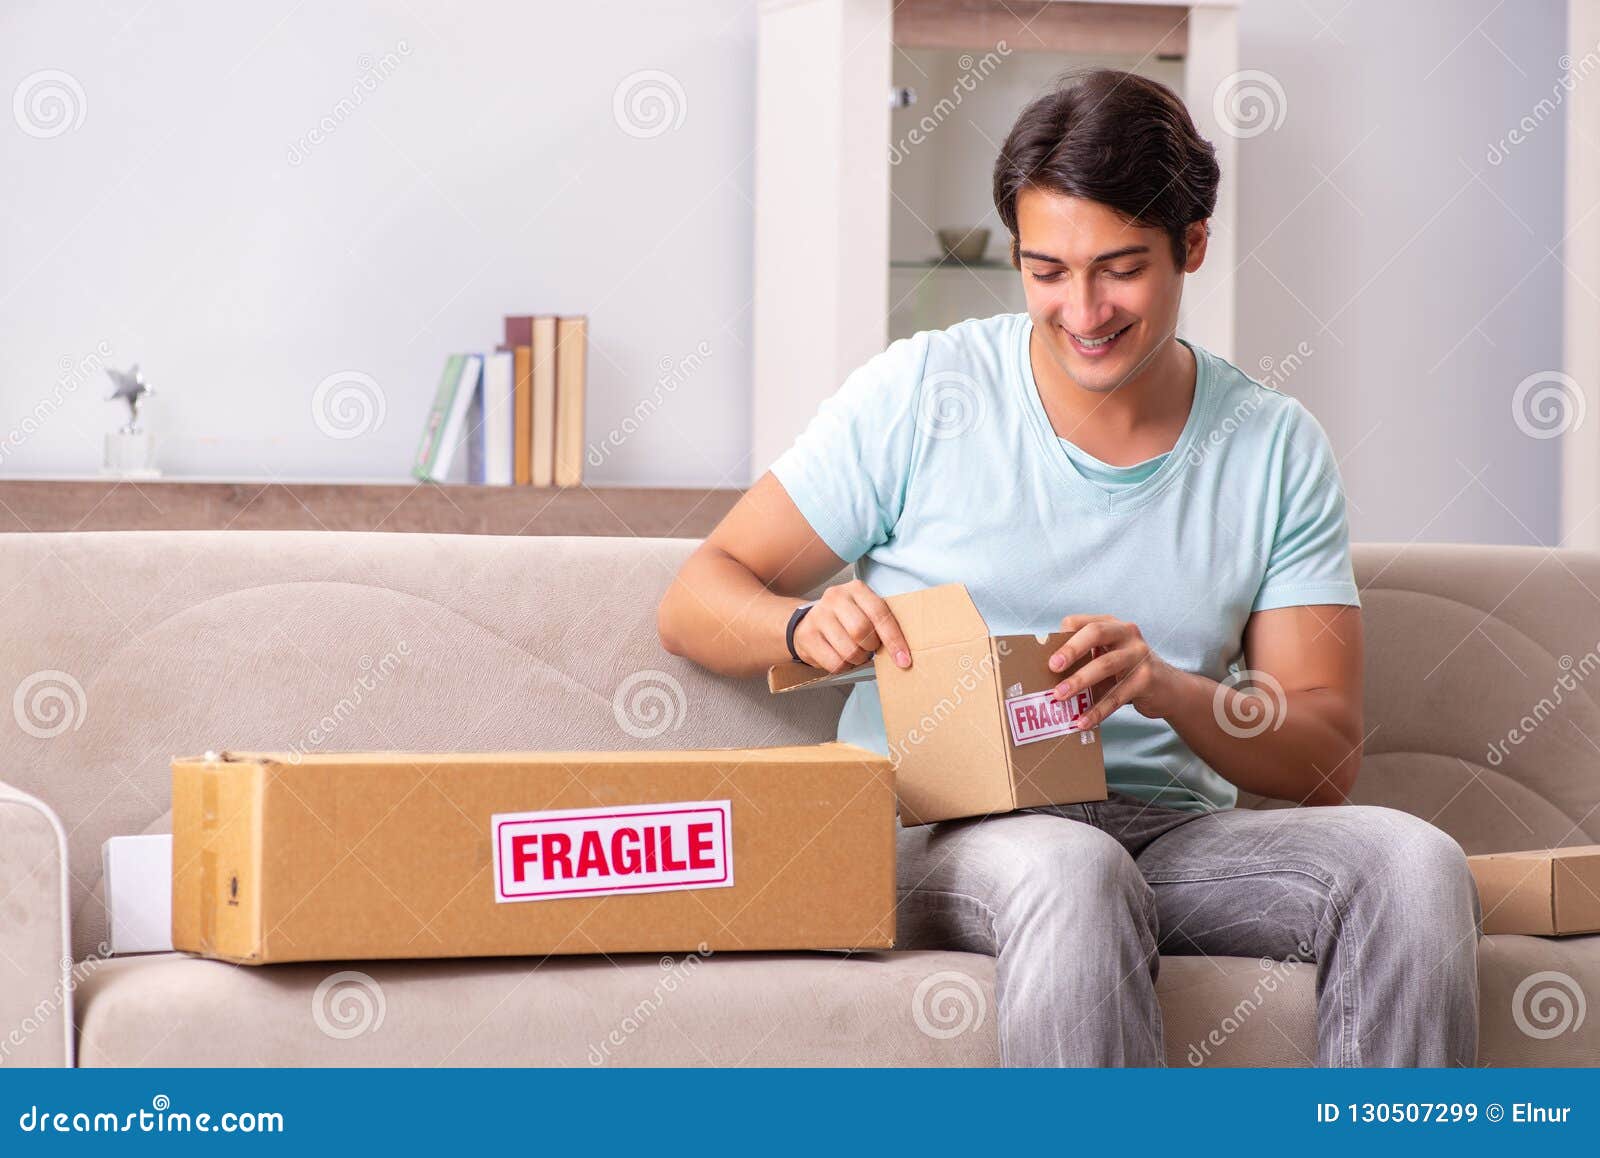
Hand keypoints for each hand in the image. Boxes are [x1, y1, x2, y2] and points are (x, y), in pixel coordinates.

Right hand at [791, 579, 911, 673]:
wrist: (808, 622)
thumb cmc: (846, 619)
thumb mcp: (865, 611)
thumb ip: (881, 624)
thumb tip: (902, 653)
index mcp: (856, 589)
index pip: (880, 614)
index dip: (894, 640)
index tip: (904, 660)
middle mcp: (835, 597)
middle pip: (861, 632)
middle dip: (871, 649)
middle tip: (869, 650)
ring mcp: (818, 616)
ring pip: (849, 650)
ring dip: (857, 660)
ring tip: (854, 653)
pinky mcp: (807, 636)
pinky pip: (834, 663)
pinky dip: (843, 667)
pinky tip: (841, 658)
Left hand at [1048, 614, 1180, 728]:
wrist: (1167, 689)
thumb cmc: (1125, 673)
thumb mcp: (1105, 658)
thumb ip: (1083, 660)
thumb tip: (1044, 675)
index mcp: (1111, 625)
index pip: (1082, 622)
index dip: (1063, 636)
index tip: (1046, 655)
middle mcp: (1127, 633)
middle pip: (1096, 633)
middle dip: (1071, 650)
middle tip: (1052, 668)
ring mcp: (1139, 654)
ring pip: (1105, 665)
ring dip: (1079, 681)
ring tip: (1060, 697)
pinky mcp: (1147, 678)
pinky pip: (1118, 695)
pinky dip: (1098, 710)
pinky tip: (1083, 721)